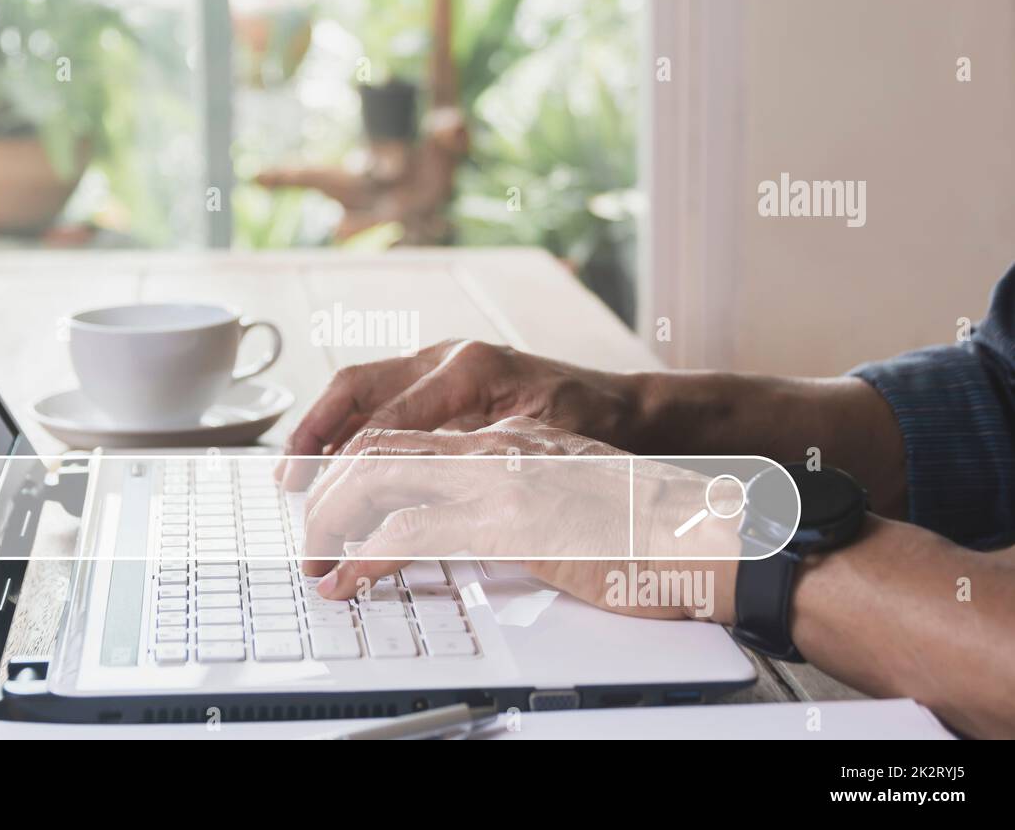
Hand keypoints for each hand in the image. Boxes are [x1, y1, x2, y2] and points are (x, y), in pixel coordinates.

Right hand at [276, 339, 635, 488]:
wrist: (629, 407)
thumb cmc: (592, 424)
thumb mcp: (537, 448)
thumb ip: (474, 462)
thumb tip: (415, 492)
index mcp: (468, 369)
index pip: (386, 423)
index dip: (350, 470)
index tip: (330, 510)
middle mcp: (448, 355)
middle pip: (358, 389)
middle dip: (315, 434)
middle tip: (290, 480)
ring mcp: (443, 360)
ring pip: (362, 387)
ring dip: (324, 426)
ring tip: (295, 470)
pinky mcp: (445, 376)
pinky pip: (382, 394)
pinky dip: (351, 423)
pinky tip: (335, 455)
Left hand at [299, 416, 742, 623]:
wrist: (704, 536)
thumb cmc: (644, 529)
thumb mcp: (564, 495)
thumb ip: (508, 499)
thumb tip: (454, 530)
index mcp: (506, 436)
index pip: (401, 431)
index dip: (347, 462)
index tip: (323, 499)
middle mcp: (495, 446)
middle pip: (374, 448)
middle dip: (325, 493)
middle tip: (310, 537)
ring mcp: (500, 479)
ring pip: (377, 479)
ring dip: (331, 524)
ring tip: (317, 563)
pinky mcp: (510, 523)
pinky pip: (410, 535)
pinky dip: (363, 561)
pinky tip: (348, 583)